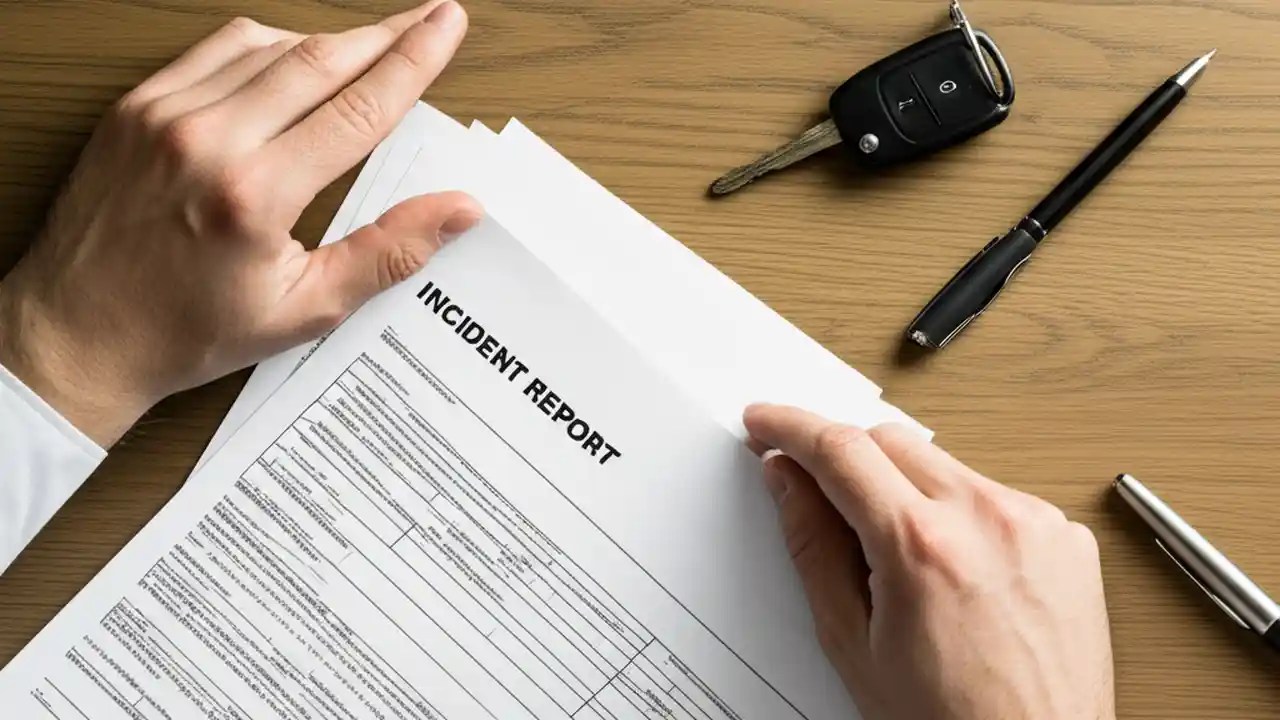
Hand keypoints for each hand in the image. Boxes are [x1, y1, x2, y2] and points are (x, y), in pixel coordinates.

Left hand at [0, 1, 480, 446]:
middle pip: (320, 60)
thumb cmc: (183, 331)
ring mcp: (164, 115)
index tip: (445, 27)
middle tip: (427, 17)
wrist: (78, 334)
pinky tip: (292, 58)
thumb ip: (387, 253)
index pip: (359, 108)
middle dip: (385, 34)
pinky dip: (266, 44)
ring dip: (329, 40)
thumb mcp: (304, 310)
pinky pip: (216, 50)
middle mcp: (207, 140)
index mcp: (254, 195)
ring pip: (270, 44)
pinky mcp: (136, 107)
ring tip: (369, 46)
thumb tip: (457, 210)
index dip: (413, 61)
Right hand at [744, 405, 1114, 719]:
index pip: (839, 449)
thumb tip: (788, 480)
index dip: (790, 427)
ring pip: (943, 462)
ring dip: (906, 487)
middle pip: (890, 439)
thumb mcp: (852, 642)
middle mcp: (986, 519)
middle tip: (821, 494)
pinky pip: (993, 494)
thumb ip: (812, 547)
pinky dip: (961, 514)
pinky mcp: (1066, 535)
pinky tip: (954, 569)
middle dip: (846, 456)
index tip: (766, 423)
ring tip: (900, 558)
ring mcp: (1035, 523)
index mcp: (922, 546)